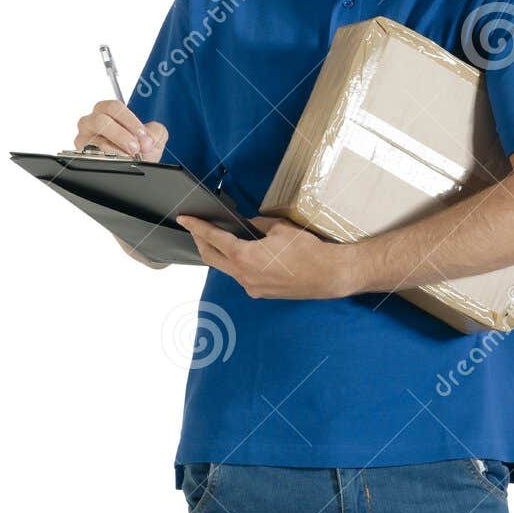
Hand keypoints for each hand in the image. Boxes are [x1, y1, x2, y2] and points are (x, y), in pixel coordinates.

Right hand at [73, 99, 166, 161]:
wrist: (135, 168)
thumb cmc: (139, 150)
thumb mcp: (153, 138)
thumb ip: (155, 133)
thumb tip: (148, 140)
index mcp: (107, 110)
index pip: (114, 107)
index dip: (129, 120)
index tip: (142, 134)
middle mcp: (92, 121)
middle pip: (100, 121)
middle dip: (121, 135)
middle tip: (135, 148)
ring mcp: (84, 138)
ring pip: (94, 141)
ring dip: (114, 150)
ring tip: (128, 158)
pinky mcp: (80, 155)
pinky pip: (89, 156)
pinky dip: (106, 160)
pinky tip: (117, 163)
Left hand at [175, 214, 353, 299]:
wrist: (329, 275)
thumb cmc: (308, 251)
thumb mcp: (280, 229)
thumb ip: (258, 226)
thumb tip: (248, 226)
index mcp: (245, 257)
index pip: (213, 239)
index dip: (196, 227)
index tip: (184, 219)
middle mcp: (244, 276)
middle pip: (212, 257)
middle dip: (201, 242)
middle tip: (196, 229)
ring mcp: (252, 287)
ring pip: (227, 268)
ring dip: (220, 254)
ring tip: (218, 239)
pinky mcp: (261, 292)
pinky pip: (242, 277)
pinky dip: (237, 264)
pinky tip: (243, 254)